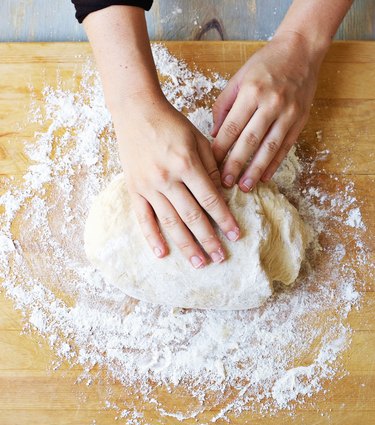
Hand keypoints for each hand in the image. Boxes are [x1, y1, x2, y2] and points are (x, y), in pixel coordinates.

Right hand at [113, 94, 239, 268]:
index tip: (235, 235)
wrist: (136, 110)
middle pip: (192, 216)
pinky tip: (163, 254)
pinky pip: (143, 218)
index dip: (224, 219)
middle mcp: (167, 178)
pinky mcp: (134, 189)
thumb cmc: (171, 123)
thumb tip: (223, 192)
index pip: (209, 199)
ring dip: (186, 245)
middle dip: (208, 239)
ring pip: (170, 222)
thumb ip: (210, 166)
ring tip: (199, 262)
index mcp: (186, 163)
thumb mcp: (198, 139)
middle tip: (220, 258)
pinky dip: (152, 237)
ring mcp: (148, 186)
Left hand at [211, 31, 321, 190]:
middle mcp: (270, 103)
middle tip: (225, 183)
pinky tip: (265, 177)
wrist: (301, 51)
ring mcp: (288, 113)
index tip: (211, 165)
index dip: (220, 149)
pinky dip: (274, 164)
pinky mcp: (300, 120)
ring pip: (269, 148)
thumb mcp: (239, 78)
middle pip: (249, 141)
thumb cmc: (265, 64)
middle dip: (235, 165)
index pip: (231, 127)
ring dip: (255, 170)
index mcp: (251, 92)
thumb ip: (224, 106)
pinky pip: (285, 147)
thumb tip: (214, 135)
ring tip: (244, 186)